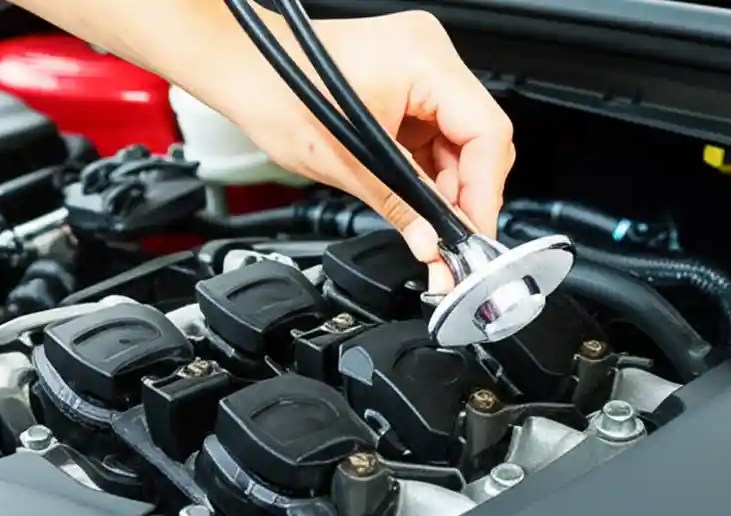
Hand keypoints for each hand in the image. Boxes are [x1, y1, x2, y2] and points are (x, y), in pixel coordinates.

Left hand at [205, 9, 515, 292]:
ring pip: (462, 141)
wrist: (245, 71)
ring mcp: (423, 66)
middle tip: (455, 239)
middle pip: (480, 137)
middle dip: (468, 194)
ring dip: (449, 187)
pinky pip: (440, 133)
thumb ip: (402, 208)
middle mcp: (431, 54)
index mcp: (423, 60)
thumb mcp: (348, 165)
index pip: (485, 133)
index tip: (475, 232)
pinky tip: (423, 199)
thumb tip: (435, 246)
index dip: (484, 192)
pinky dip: (433, 170)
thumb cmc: (277, 94)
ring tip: (434, 226)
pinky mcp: (411, 83)